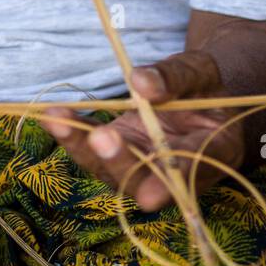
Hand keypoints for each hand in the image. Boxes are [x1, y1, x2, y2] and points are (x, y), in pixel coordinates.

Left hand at [37, 50, 244, 211]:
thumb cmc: (205, 85)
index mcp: (213, 151)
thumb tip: (140, 82)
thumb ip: (175, 77)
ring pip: (112, 170)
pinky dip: (73, 134)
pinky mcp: (119, 151)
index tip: (149, 196)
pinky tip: (52, 116)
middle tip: (102, 137)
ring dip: (84, 148)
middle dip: (120, 162)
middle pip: (146, 178)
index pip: (194, 170)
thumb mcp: (199, 70)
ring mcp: (142, 164)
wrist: (195, 95)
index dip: (171, 184)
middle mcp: (174, 169)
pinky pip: (94, 149)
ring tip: (59, 120)